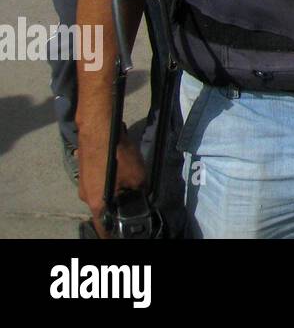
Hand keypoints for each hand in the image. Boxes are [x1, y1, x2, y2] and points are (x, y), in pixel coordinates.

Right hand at [76, 123, 147, 237]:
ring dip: (115, 186)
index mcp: (95, 203)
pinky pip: (99, 177)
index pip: (102, 227)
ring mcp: (83, 181)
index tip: (120, 233)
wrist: (99, 128)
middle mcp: (85, 195)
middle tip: (133, 198)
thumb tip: (142, 196)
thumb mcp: (137, 178)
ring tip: (129, 175)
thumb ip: (140, 192)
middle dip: (118, 204)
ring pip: (102, 190)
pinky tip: (120, 163)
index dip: (112, 232)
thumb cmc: (116, 156)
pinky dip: (110, 174)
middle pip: (104, 206)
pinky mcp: (84, 168)